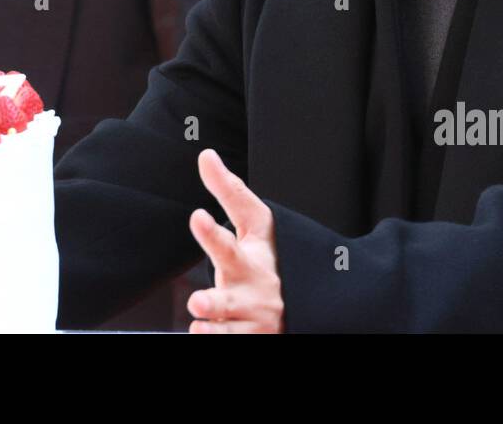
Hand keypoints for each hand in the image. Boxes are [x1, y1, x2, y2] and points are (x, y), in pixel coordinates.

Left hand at [186, 148, 284, 333]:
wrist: (305, 299)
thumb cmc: (271, 255)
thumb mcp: (255, 224)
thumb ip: (229, 192)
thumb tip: (205, 155)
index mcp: (249, 262)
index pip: (228, 245)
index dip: (211, 234)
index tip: (197, 216)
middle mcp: (252, 295)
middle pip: (229, 301)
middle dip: (215, 303)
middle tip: (197, 301)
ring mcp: (254, 325)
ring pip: (230, 333)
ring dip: (215, 332)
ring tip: (198, 324)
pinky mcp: (255, 342)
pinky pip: (233, 346)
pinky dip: (218, 342)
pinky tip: (205, 335)